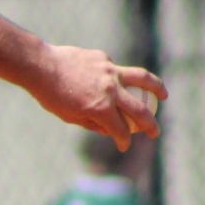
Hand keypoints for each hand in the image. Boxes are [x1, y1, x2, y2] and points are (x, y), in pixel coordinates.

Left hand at [32, 45, 165, 149]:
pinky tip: (112, 80)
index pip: (122, 130)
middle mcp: (110, 90)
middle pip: (140, 110)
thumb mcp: (71, 117)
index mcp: (101, 108)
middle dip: (150, 125)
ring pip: (142, 79)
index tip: (124, 145)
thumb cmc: (51, 95)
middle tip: (155, 132)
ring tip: (164, 95)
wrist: (40, 66)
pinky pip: (115, 69)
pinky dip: (117, 77)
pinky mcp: (104, 58)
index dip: (124, 141)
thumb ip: (94, 124)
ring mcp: (110, 71)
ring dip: (157, 88)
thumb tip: (112, 130)